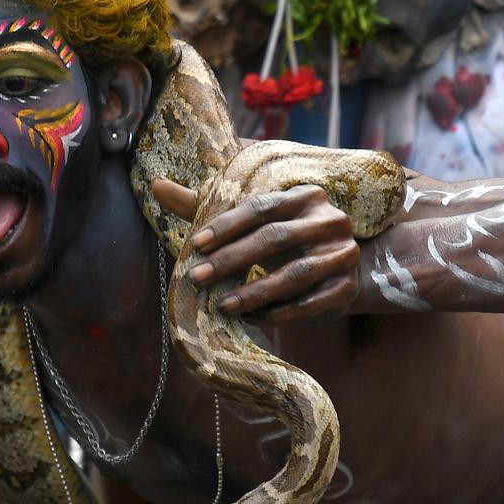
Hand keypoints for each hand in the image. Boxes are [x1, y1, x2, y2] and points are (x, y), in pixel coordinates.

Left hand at [152, 178, 360, 322]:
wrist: (334, 267)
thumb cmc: (279, 239)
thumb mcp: (246, 220)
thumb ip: (202, 204)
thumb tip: (155, 185)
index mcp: (305, 195)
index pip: (261, 207)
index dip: (226, 226)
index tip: (195, 245)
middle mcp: (330, 219)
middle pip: (275, 238)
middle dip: (232, 260)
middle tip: (197, 277)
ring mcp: (343, 254)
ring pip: (294, 273)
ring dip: (255, 291)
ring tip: (223, 305)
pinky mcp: (348, 287)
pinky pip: (311, 303)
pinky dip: (280, 313)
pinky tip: (253, 318)